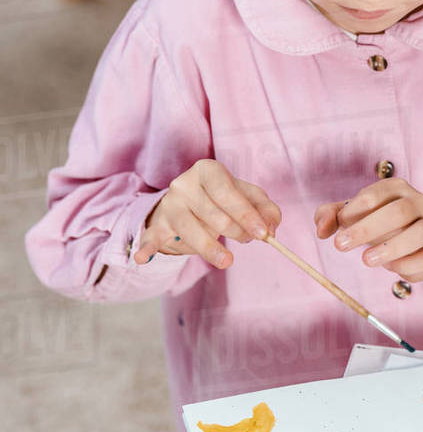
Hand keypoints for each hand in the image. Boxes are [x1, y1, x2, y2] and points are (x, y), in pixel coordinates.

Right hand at [133, 159, 280, 268]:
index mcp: (207, 170)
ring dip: (211, 248)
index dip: (246, 214)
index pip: (227, 192)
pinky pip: (151, 238)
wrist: (186, 204)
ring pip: (191, 230)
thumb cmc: (221, 199)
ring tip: (228, 262)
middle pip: (213, 213)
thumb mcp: (246, 197)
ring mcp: (169, 205)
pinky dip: (146, 249)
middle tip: (248, 240)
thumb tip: (272, 228)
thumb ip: (265, 209)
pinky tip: (141, 259)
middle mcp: (184, 184)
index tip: (262, 234)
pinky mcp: (157, 225)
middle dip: (236, 231)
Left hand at [314, 177, 422, 285]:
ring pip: (420, 232)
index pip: (376, 194)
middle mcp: (419, 202)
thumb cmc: (383, 224)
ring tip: (366, 260)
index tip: (339, 224)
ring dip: (392, 248)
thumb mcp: (356, 215)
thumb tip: (321, 230)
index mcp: (396, 188)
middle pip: (399, 211)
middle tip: (340, 245)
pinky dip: (408, 265)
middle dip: (367, 229)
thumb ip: (333, 216)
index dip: (354, 209)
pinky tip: (390, 268)